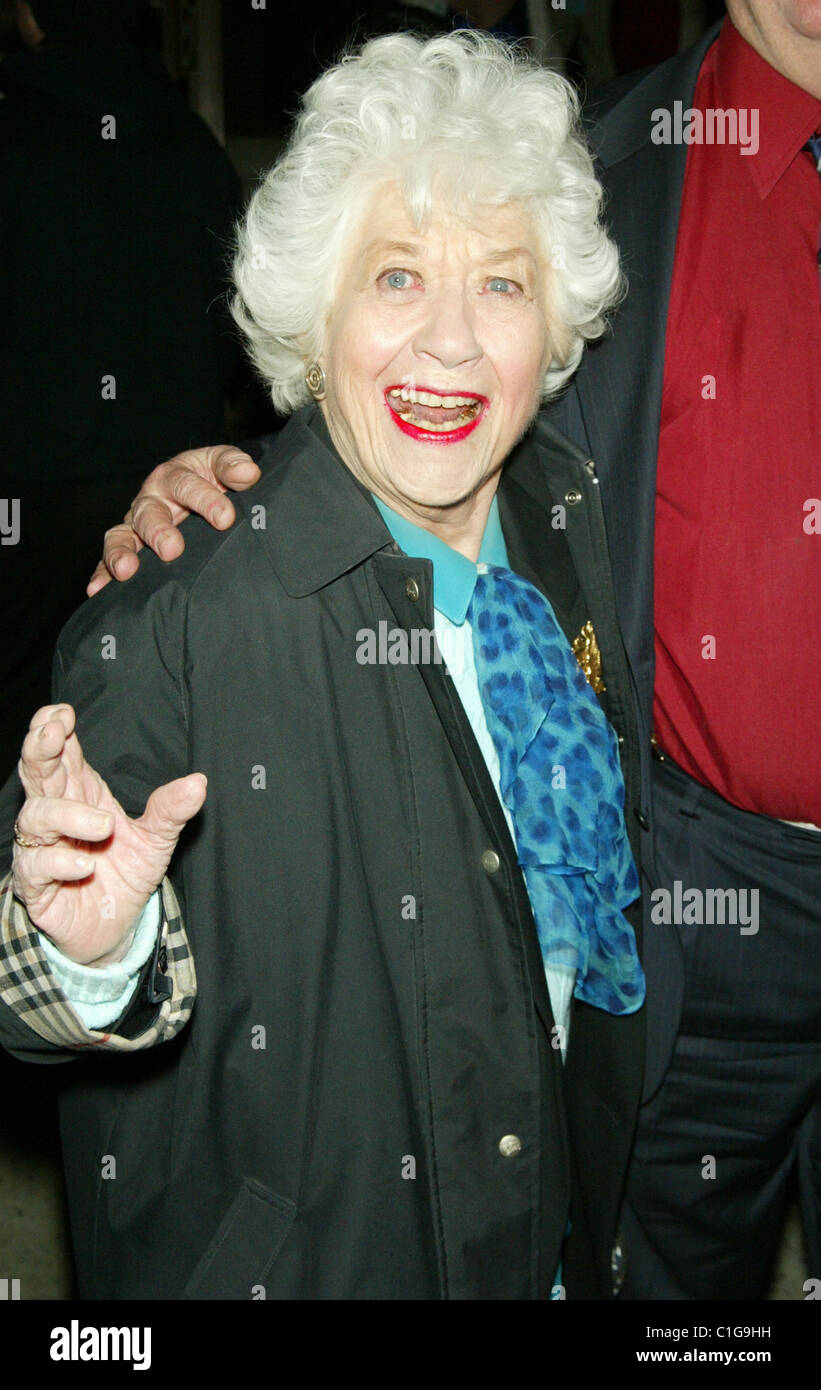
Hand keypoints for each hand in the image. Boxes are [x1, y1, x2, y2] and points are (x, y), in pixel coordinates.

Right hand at [12, 705, 206, 966]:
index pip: (59, 752)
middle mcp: (56, 815)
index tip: (63, 714)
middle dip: (38, 750)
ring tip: (104, 824)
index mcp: (80, 793)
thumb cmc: (126, 873)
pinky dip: (59, 862)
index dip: (53, 728)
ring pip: (35, 817)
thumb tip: (198, 783)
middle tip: (51, 734)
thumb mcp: (156, 841)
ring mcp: (42, 849)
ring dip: (66, 814)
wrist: (114, 927)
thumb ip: (170, 811)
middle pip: (35, 773)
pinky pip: (36, 867)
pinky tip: (84, 864)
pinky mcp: (36, 886)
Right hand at [87, 445, 259, 594]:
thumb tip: (248, 472)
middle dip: (158, 531)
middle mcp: (150, 499)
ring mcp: (136, 525)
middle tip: (172, 549)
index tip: (225, 518)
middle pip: (148, 513)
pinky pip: (107, 560)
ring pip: (122, 536)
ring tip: (125, 570)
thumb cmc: (210, 478)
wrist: (200, 489)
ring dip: (121, 552)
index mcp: (173, 476)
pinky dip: (101, 574)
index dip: (204, 500)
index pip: (185, 485)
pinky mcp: (130, 548)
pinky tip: (97, 590)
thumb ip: (232, 465)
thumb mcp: (220, 464)